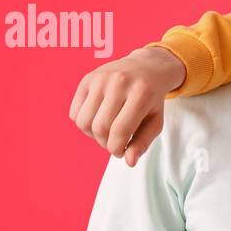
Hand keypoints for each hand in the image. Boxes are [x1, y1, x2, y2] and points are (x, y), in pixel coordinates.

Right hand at [69, 47, 185, 165]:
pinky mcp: (86, 79)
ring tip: (106, 133)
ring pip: (83, 122)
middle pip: (100, 127)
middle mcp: (119, 82)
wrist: (146, 68)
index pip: (121, 130)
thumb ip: (143, 142)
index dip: (117, 148)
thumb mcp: (155, 121)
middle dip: (105, 144)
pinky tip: (97, 120)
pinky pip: (74, 112)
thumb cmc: (151, 100)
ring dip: (92, 136)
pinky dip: (83, 124)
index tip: (120, 152)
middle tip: (114, 143)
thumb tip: (129, 162)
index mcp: (141, 93)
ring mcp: (100, 79)